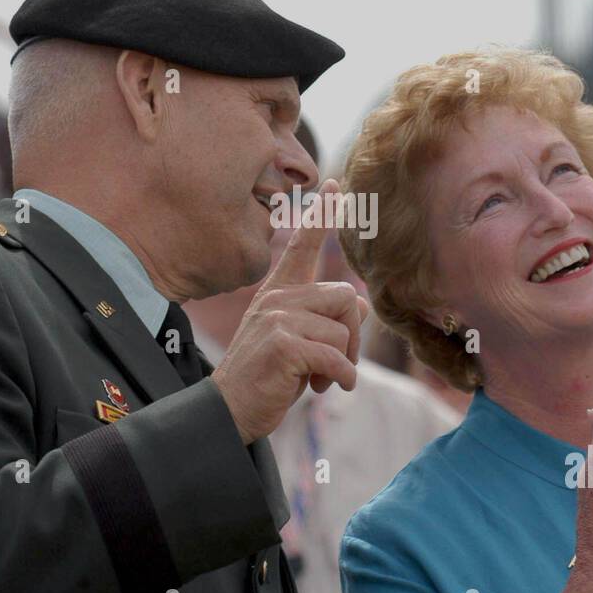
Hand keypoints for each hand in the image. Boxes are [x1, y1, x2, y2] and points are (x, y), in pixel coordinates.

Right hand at [212, 179, 368, 444]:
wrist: (230, 409)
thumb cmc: (269, 375)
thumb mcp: (300, 341)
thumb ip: (326, 318)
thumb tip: (361, 304)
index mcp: (279, 291)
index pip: (304, 245)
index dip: (321, 215)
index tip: (334, 183)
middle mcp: (277, 298)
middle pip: (345, 295)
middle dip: (353, 335)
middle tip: (338, 363)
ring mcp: (278, 319)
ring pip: (343, 328)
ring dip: (344, 361)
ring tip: (322, 379)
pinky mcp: (284, 344)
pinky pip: (336, 355)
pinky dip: (342, 377)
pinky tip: (327, 389)